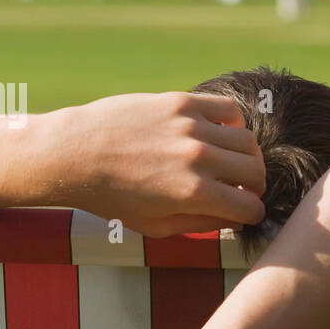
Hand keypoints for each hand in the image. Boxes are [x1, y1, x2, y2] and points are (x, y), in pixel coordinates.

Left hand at [48, 91, 265, 237]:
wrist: (73, 153)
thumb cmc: (111, 197)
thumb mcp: (156, 226)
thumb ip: (202, 225)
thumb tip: (237, 218)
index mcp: (194, 195)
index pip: (251, 206)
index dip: (251, 213)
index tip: (244, 211)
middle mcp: (199, 158)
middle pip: (256, 171)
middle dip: (254, 185)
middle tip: (240, 188)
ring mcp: (192, 126)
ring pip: (248, 140)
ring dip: (245, 156)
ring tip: (229, 162)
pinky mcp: (181, 102)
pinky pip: (228, 109)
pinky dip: (232, 123)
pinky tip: (218, 134)